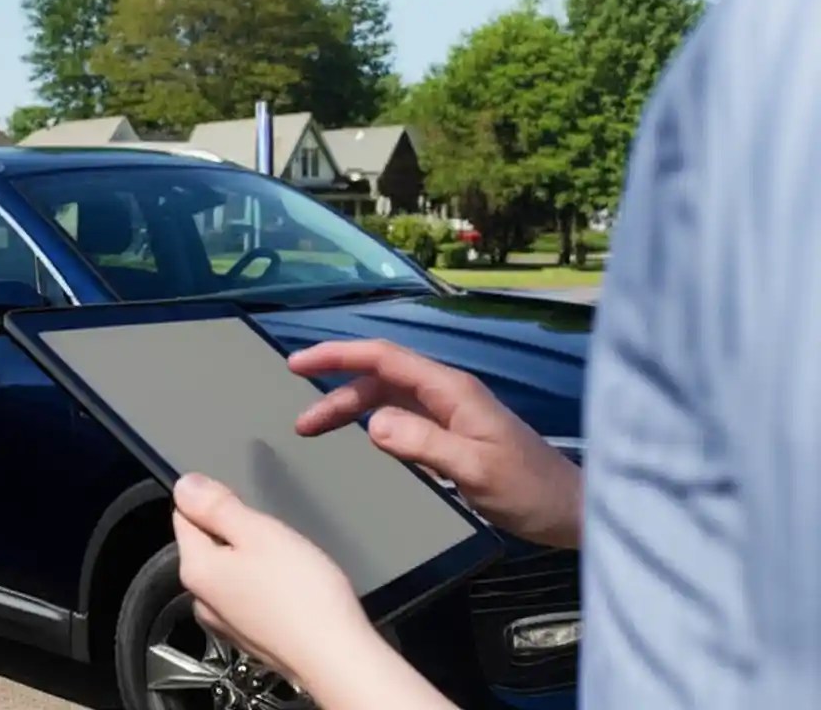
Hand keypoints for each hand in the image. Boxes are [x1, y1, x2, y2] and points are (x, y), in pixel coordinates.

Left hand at [172, 473, 457, 708]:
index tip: (245, 502)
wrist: (335, 655)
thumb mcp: (259, 533)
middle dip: (237, 532)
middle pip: (208, 546)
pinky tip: (292, 588)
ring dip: (253, 560)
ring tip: (288, 561)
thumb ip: (218, 507)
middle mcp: (202, 600)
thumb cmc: (301, 593)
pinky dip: (265, 586)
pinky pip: (249, 597)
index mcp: (196, 570)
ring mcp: (226, 623)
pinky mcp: (250, 638)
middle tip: (274, 534)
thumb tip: (184, 486)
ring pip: (231, 572)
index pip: (184, 517)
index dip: (213, 501)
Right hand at [290, 339, 581, 547]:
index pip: (385, 358)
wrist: (569, 511)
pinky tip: (355, 441)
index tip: (298, 364)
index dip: (338, 356)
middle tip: (300, 421)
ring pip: (387, 400)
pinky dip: (370, 425)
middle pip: (379, 380)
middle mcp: (446, 395)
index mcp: (451, 390)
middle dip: (336, 392)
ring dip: (350, 411)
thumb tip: (373, 423)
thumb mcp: (474, 469)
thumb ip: (424, 443)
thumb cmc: (529, 489)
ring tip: (314, 433)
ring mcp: (449, 415)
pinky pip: (401, 421)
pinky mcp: (451, 437)